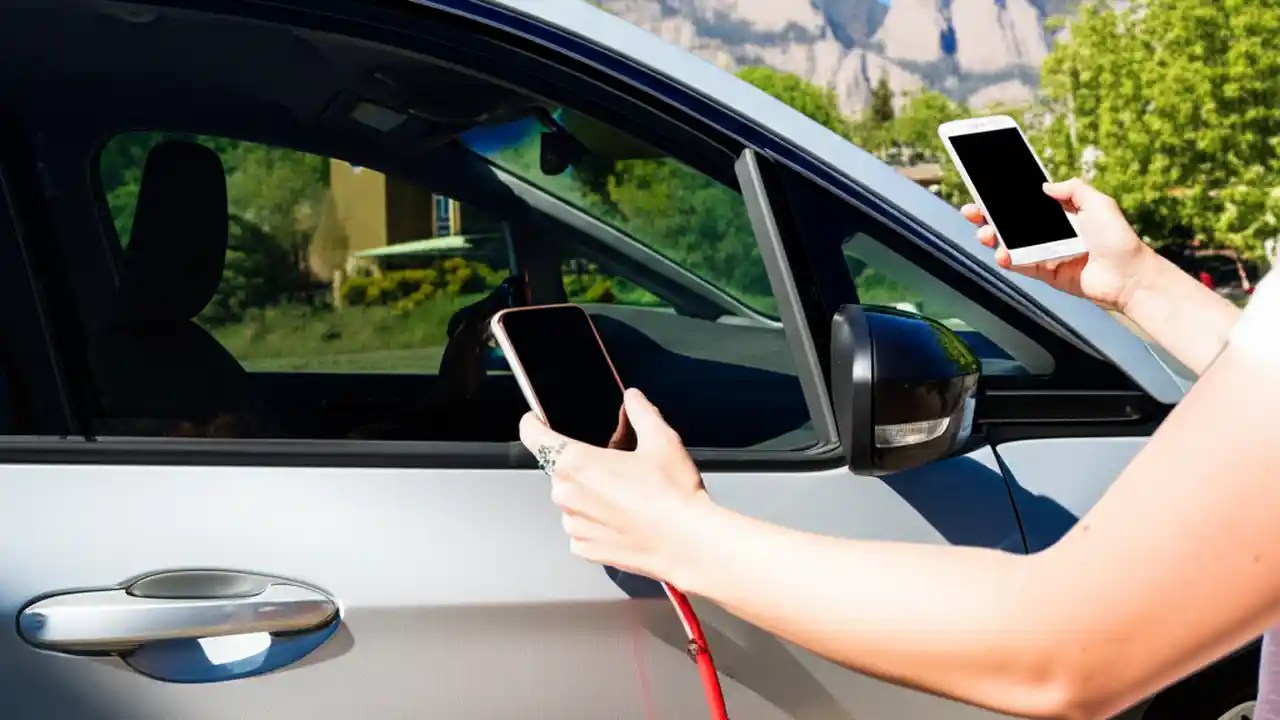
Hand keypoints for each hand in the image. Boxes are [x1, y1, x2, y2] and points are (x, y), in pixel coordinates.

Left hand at [519, 388, 709, 579]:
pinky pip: (581, 527)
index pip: (534, 436)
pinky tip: (624, 518)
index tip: (535, 419)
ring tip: (626, 495)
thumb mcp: (661, 440)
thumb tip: (632, 398)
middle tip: (615, 463)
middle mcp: (567, 495)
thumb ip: (641, 413)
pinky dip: (596, 521)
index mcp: (576, 463)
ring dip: (589, 494)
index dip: (533, 423)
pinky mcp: (586, 549)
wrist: (688, 543)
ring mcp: (574, 525)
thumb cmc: (672, 495)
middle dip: (582, 463)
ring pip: (571, 500)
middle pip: (559, 469)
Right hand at [963, 178, 1154, 311]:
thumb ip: (1073, 189)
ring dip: (992, 238)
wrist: (1128, 275)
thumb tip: (1044, 186)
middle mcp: (1050, 232)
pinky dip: (1007, 259)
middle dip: (988, 216)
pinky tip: (1002, 253)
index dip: (1006, 197)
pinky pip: (1020, 265)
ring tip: (984, 234)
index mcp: (1061, 213)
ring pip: (1010, 243)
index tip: (986, 190)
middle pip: (1011, 222)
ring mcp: (1045, 253)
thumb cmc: (1118, 238)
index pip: (1027, 203)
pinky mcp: (1044, 273)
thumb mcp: (1099, 203)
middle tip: (971, 211)